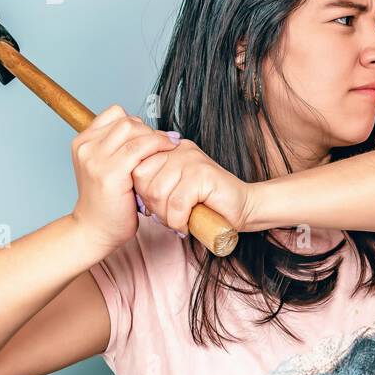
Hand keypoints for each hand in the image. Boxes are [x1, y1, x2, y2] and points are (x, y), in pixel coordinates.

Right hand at [69, 105, 180, 253]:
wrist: (95, 229)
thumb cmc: (107, 201)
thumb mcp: (106, 167)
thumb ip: (118, 147)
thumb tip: (149, 131)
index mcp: (83, 142)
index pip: (115, 114)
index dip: (137, 124)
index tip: (149, 139)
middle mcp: (86, 147)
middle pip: (127, 121)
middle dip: (149, 131)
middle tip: (163, 146)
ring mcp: (95, 159)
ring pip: (134, 129)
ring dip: (156, 138)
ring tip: (168, 149)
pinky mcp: (110, 173)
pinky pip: (140, 148)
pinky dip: (158, 147)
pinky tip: (168, 155)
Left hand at [130, 135, 254, 238]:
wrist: (244, 207)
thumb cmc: (208, 203)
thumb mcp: (174, 191)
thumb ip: (155, 184)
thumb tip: (131, 194)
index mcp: (170, 150)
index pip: (136, 167)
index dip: (142, 193)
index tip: (158, 206)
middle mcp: (179, 150)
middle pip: (144, 180)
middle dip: (153, 206)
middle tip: (169, 216)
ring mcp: (192, 160)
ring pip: (159, 193)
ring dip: (166, 216)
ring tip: (179, 220)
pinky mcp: (203, 174)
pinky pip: (177, 203)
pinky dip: (180, 220)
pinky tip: (188, 224)